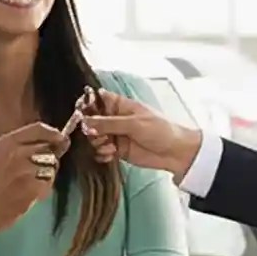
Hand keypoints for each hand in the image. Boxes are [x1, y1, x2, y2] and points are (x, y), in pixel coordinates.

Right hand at [0, 122, 69, 233]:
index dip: (54, 133)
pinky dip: (43, 190)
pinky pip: (49, 183)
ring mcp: (25, 169)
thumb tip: (63, 140)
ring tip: (27, 184)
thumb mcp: (3, 157)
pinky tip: (28, 194)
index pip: (39, 128)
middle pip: (49, 148)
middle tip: (31, 173)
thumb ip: (29, 146)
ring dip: (45, 176)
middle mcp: (16, 151)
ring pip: (52, 166)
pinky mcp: (33, 186)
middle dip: (48, 160)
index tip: (61, 139)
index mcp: (6, 142)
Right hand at [80, 89, 201, 181]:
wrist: (174, 152)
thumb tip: (85, 122)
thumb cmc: (159, 130)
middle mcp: (114, 118)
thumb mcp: (134, 123)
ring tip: (110, 147)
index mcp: (119, 105)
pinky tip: (111, 155)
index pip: (96, 100)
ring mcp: (115, 134)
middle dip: (91, 129)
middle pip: (91, 121)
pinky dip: (102, 154)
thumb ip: (108, 123)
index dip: (86, 105)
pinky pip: (100, 151)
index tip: (82, 115)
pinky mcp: (116, 150)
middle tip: (99, 136)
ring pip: (94, 137)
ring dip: (97, 143)